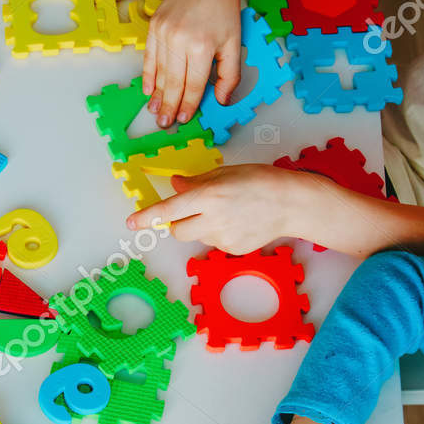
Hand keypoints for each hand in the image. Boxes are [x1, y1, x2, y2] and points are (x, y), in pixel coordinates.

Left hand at [127, 163, 386, 253]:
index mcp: (209, 196)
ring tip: (227, 212)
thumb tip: (176, 186)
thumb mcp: (225, 173)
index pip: (169, 210)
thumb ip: (196, 183)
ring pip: (196, 237)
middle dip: (176, 223)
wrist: (292, 203)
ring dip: (201, 226)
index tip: (131, 222)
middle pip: (177, 231)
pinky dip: (219, 233)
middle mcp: (213, 220)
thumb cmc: (260, 181)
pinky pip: (214, 243)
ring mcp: (223, 238)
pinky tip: (239, 222)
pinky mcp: (233, 250)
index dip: (148, 216)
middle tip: (190, 211)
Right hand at [142, 0, 243, 126]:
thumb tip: (222, 99)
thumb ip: (229, 75)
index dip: (188, 104)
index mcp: (202, 47)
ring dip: (157, 95)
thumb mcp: (234, 44)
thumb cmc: (224, 10)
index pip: (193, 84)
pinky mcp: (155, 26)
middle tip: (164, 123)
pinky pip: (149, 57)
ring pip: (160, 72)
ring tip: (154, 111)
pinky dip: (148, 76)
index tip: (183, 118)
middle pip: (173, 82)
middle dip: (169, 106)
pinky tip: (148, 90)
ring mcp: (165, 32)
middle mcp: (180, 40)